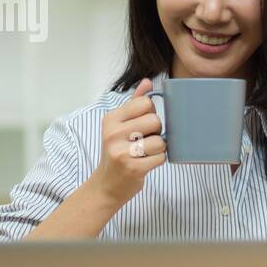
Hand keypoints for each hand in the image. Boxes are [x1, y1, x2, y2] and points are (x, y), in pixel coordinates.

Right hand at [91, 78, 165, 206]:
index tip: (143, 125)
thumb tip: (148, 81)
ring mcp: (121, 151)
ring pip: (160, 141)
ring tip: (145, 153)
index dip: (151, 113)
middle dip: (156, 131)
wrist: (106, 184)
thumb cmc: (117, 151)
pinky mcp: (132, 168)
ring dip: (158, 148)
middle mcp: (113, 133)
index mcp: (111, 119)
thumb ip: (134, 103)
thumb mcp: (120, 125)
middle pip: (155, 121)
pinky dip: (158, 160)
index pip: (145, 103)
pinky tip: (145, 163)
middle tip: (145, 140)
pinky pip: (160, 157)